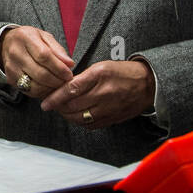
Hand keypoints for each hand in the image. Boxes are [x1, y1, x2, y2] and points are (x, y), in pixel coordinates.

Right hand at [0, 25, 73, 95]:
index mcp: (25, 37)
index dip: (59, 68)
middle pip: (40, 73)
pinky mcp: (10, 79)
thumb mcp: (45, 37)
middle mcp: (15, 53)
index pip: (44, 56)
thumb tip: (69, 64)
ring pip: (35, 86)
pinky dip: (42, 92)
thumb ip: (58, 50)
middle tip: (66, 81)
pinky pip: (30, 91)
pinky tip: (48, 87)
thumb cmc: (30, 40)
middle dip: (57, 81)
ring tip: (59, 84)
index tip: (69, 74)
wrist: (7, 43)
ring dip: (50, 88)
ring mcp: (11, 68)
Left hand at [40, 60, 154, 129]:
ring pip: (80, 118)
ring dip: (67, 116)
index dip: (55, 98)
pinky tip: (77, 116)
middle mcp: (104, 93)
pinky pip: (90, 125)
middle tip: (51, 105)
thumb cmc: (122, 72)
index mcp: (100, 75)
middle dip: (58, 107)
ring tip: (62, 110)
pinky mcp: (112, 119)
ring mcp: (109, 108)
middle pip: (73, 106)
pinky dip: (79, 122)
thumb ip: (82, 78)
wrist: (148, 84)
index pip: (71, 89)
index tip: (45, 103)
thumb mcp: (102, 67)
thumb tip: (62, 88)